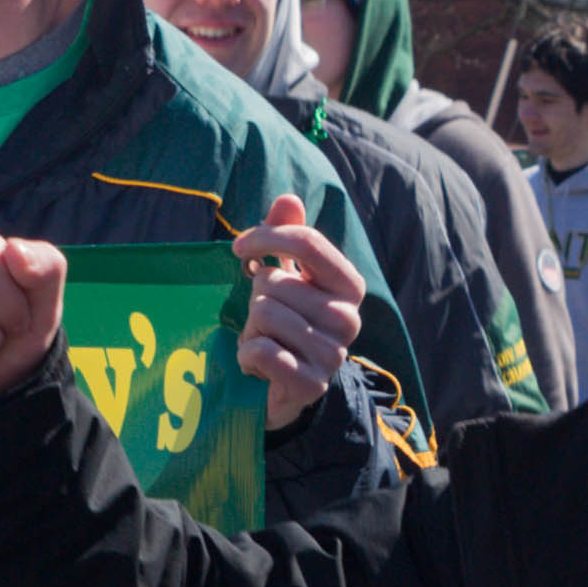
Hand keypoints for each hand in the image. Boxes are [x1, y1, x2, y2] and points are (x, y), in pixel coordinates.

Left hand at [234, 196, 360, 430]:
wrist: (287, 387)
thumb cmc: (286, 321)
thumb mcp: (286, 275)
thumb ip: (287, 235)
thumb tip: (289, 199)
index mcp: (348, 284)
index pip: (307, 242)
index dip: (265, 237)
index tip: (239, 248)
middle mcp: (348, 318)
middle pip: (274, 281)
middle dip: (255, 298)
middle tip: (264, 319)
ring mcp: (333, 354)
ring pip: (264, 313)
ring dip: (250, 329)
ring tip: (264, 340)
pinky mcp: (312, 385)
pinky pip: (261, 351)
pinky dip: (247, 356)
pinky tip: (259, 365)